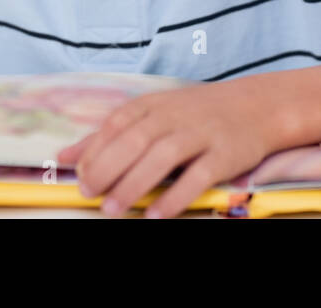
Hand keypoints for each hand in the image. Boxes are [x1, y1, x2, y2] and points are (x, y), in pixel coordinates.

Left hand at [55, 77, 278, 218]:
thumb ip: (109, 136)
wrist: (256, 106)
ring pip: (163, 156)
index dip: (95, 149)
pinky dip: (175, 196)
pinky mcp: (225, 154)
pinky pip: (198, 177)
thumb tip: (64, 157)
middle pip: (136, 139)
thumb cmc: (196, 114)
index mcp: (155, 105)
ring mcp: (202, 134)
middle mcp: (176, 116)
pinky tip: (156, 215)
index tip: (79, 175)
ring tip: (113, 208)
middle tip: (89, 194)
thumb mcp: (152, 115)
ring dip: (134, 183)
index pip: (117, 123)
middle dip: (108, 167)